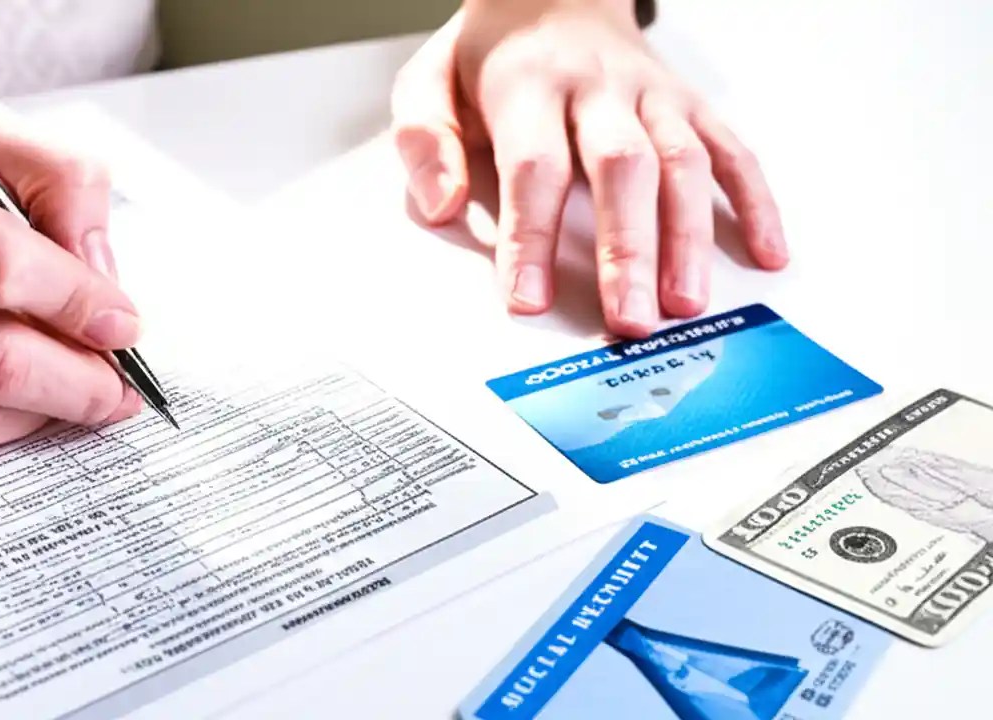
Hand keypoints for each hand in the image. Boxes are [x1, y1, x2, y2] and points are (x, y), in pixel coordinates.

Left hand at [392, 0, 787, 336]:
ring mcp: (652, 96)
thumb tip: (442, 204)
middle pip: (622, 169)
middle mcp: (599, 88)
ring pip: (682, 163)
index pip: (535, 168)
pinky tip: (766, 253)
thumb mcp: (429, 81)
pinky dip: (755, 201)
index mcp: (530, 85)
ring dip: (689, 238)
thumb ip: (426, 139)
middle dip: (629, 250)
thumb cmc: (491, 56)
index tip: (528, 298)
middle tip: (630, 320)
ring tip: (686, 304)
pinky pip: (731, 149)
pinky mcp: (691, 104)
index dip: (534, 237)